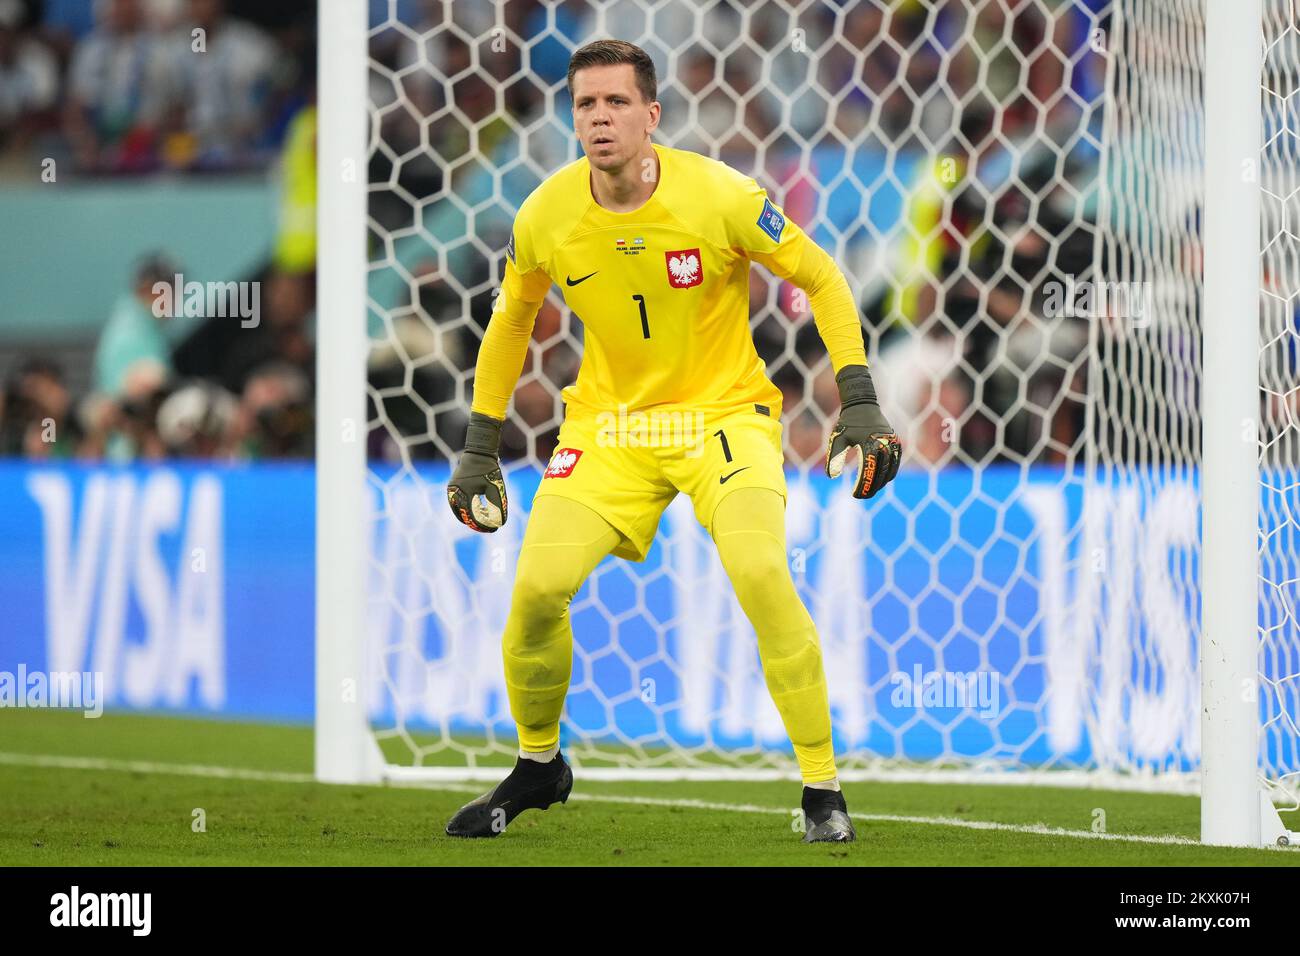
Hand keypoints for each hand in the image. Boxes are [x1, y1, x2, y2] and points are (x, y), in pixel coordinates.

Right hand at [447, 412, 508, 531]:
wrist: (479, 454)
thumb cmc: (489, 470)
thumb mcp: (495, 488)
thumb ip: (497, 505)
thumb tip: (500, 522)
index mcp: (464, 492)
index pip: (472, 516)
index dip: (483, 525)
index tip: (494, 528)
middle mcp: (455, 492)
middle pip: (464, 516)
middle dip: (478, 524)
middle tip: (491, 528)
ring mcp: (452, 491)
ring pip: (460, 512)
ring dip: (472, 518)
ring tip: (487, 520)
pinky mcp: (453, 488)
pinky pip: (458, 504)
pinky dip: (468, 510)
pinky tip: (480, 512)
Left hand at [824, 365, 901, 499]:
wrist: (863, 405)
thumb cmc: (848, 422)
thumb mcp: (837, 438)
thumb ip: (834, 457)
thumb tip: (831, 476)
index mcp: (870, 444)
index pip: (868, 471)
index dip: (863, 486)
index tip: (855, 495)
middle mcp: (884, 445)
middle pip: (881, 474)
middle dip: (872, 488)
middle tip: (862, 496)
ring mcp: (892, 444)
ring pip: (891, 471)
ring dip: (881, 483)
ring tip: (869, 491)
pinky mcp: (896, 443)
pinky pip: (895, 463)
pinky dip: (889, 474)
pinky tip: (880, 480)